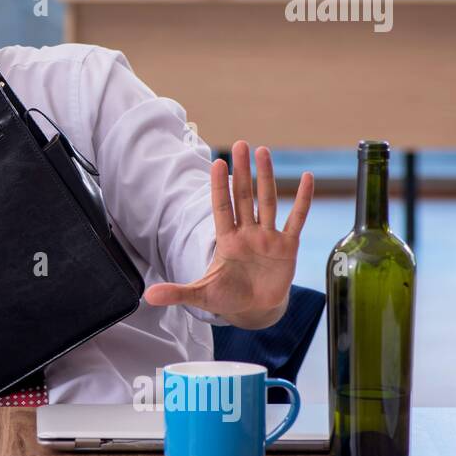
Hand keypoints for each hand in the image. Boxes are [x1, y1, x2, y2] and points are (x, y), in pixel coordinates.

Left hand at [143, 141, 313, 328]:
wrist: (254, 311)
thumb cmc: (227, 299)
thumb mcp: (200, 295)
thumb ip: (177, 293)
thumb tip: (148, 296)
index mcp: (226, 240)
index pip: (221, 207)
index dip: (219, 186)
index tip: (217, 162)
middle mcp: (247, 233)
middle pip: (244, 197)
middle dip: (242, 171)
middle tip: (240, 145)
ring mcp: (267, 238)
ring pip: (268, 201)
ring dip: (267, 177)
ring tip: (264, 151)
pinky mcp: (287, 247)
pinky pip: (297, 219)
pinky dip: (303, 200)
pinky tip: (308, 178)